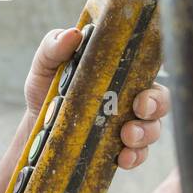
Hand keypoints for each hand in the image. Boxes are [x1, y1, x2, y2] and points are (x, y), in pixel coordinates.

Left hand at [23, 28, 170, 168]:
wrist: (33, 128)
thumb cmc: (45, 88)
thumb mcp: (45, 64)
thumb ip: (54, 46)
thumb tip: (73, 34)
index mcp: (118, 73)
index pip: (147, 68)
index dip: (155, 71)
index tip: (142, 85)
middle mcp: (129, 97)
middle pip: (160, 99)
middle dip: (156, 104)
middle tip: (140, 108)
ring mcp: (128, 124)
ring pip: (153, 128)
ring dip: (146, 132)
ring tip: (128, 136)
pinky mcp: (120, 149)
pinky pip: (139, 154)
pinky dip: (136, 156)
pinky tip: (124, 157)